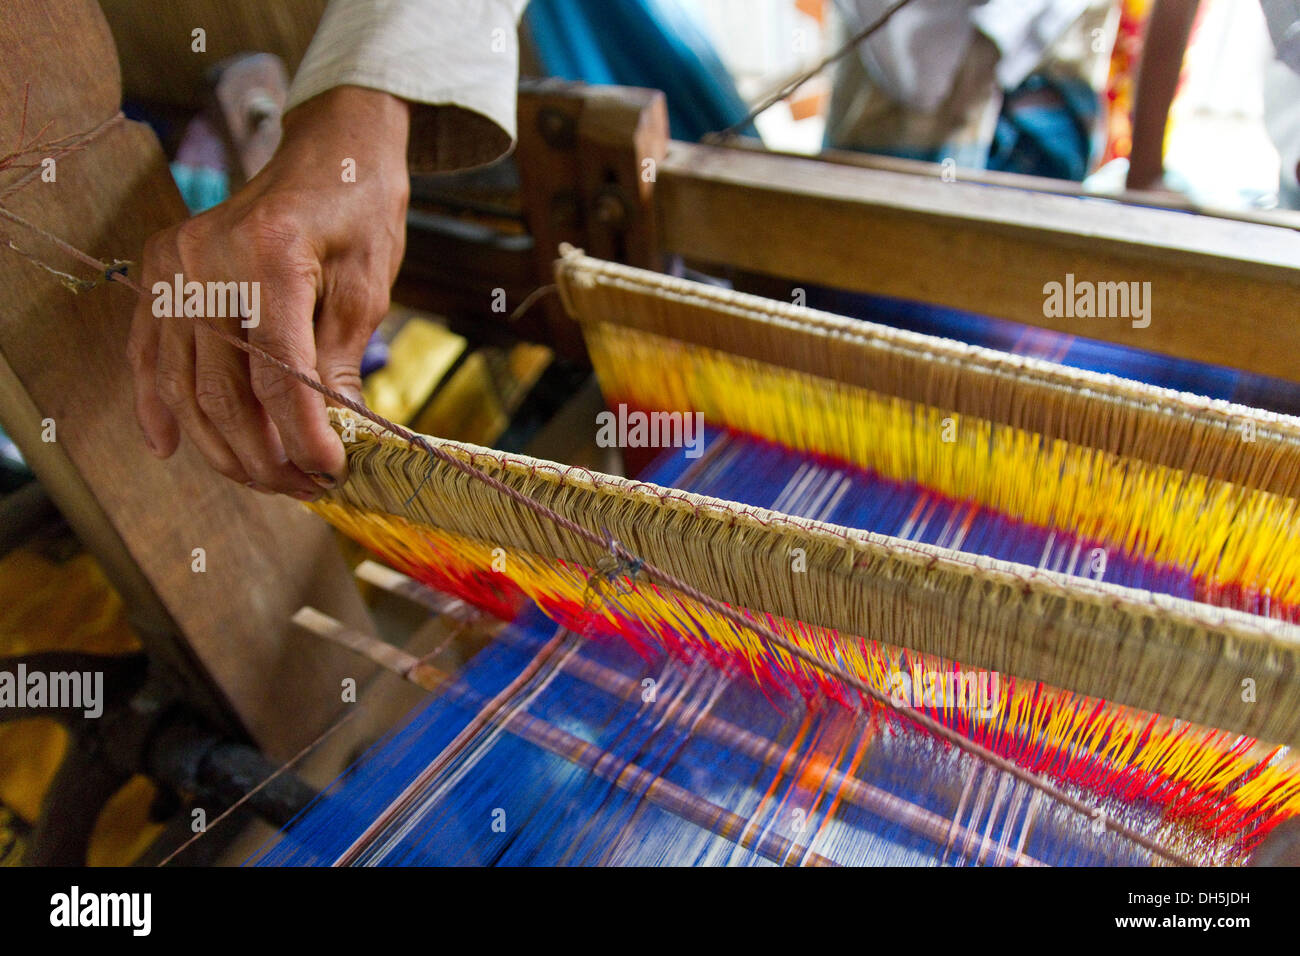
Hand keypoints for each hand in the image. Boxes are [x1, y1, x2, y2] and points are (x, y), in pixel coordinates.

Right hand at [128, 86, 409, 497]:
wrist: (328, 152)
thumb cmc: (357, 212)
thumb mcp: (364, 288)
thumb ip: (337, 364)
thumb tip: (328, 440)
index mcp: (271, 257)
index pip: (280, 376)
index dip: (303, 437)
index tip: (329, 472)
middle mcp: (208, 259)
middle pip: (223, 391)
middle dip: (264, 455)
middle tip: (302, 487)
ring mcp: (174, 265)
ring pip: (184, 385)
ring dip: (222, 446)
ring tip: (265, 478)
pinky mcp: (161, 271)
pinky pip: (149, 351)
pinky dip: (158, 403)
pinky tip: (171, 446)